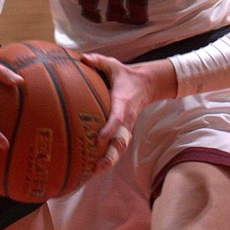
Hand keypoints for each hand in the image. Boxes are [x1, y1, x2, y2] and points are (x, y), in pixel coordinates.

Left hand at [79, 53, 173, 172]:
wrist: (148, 84)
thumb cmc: (125, 75)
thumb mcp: (113, 65)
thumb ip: (98, 61)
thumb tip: (81, 58)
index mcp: (122, 102)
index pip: (117, 119)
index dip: (109, 129)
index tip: (98, 139)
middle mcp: (126, 118)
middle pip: (121, 141)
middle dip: (111, 155)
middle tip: (97, 167)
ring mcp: (127, 126)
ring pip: (121, 147)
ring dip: (110, 160)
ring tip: (95, 172)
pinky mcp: (125, 130)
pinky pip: (119, 146)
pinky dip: (110, 157)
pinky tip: (95, 167)